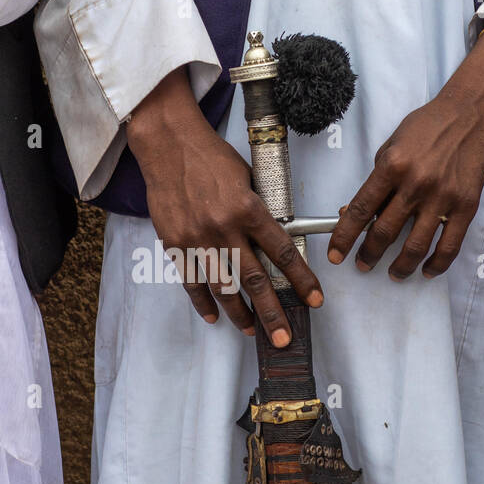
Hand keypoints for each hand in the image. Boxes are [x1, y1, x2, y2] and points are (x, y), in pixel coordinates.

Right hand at [127, 68, 322, 346]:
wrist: (169, 145)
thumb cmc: (211, 157)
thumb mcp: (247, 179)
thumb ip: (259, 211)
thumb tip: (273, 242)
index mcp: (249, 209)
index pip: (282, 252)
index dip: (301, 280)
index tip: (314, 300)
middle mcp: (224, 228)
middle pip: (254, 280)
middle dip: (272, 313)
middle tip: (284, 339)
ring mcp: (198, 238)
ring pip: (223, 287)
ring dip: (239, 314)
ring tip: (251, 331)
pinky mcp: (175, 242)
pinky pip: (191, 279)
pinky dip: (203, 301)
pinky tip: (213, 316)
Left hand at [328, 14, 483, 278]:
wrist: (471, 114)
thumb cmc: (426, 127)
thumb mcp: (390, 146)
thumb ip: (375, 181)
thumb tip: (355, 212)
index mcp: (392, 166)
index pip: (361, 210)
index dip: (344, 236)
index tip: (335, 255)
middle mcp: (415, 184)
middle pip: (385, 232)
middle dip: (368, 254)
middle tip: (362, 265)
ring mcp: (442, 197)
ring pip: (415, 245)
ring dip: (400, 266)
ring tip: (393, 273)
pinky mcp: (466, 206)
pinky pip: (449, 245)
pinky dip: (436, 264)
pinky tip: (426, 271)